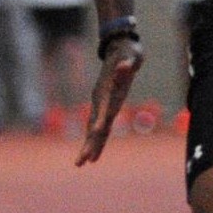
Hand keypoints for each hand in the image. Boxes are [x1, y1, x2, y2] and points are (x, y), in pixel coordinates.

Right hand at [76, 38, 143, 165]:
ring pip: (94, 129)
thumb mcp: (131, 56)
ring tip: (82, 164)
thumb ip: (127, 64)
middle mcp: (101, 99)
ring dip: (90, 146)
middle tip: (81, 162)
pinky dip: (97, 141)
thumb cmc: (128, 53)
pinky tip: (94, 155)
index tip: (97, 133)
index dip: (101, 120)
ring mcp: (101, 103)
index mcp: (108, 90)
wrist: (120, 49)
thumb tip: (125, 66)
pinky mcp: (105, 106)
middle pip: (94, 125)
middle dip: (89, 143)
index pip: (104, 108)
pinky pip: (100, 127)